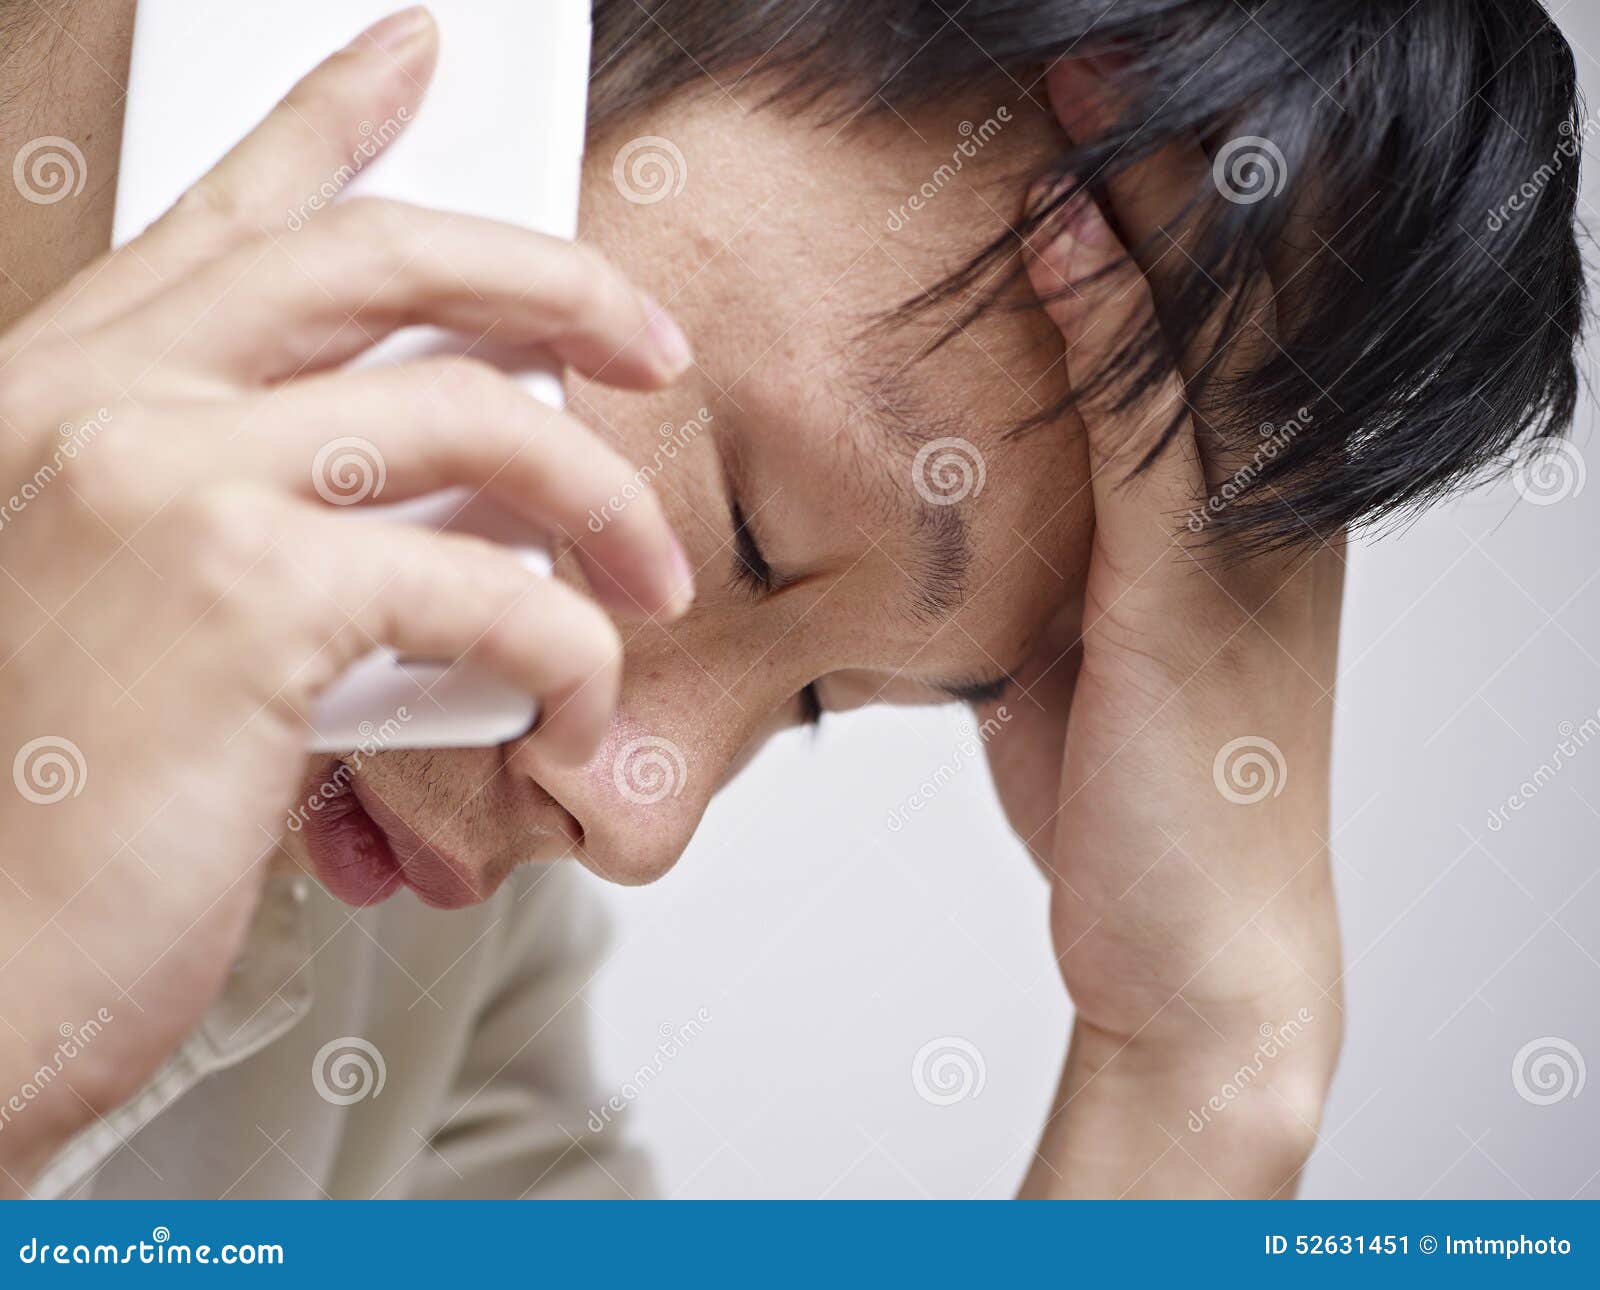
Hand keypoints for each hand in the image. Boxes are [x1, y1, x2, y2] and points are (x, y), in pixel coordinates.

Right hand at [0, 11, 690, 1191]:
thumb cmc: (50, 813)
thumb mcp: (139, 623)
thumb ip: (264, 531)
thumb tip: (448, 523)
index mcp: (71, 395)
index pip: (230, 215)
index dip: (333, 120)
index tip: (416, 60)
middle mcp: (108, 405)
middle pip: (386, 262)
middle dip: (554, 283)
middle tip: (646, 339)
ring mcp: (171, 484)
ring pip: (477, 420)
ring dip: (602, 500)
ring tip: (649, 579)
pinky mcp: (248, 598)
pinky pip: (494, 590)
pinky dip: (572, 653)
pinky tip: (577, 711)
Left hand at [983, 65, 1343, 1197]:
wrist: (1199, 958)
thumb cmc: (1138, 809)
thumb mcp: (1091, 660)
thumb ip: (1071, 564)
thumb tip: (990, 502)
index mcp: (1239, 519)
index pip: (1219, 327)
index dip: (1170, 208)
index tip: (1103, 107)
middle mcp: (1262, 510)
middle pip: (1233, 299)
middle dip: (1172, 164)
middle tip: (1100, 51)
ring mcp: (1244, 544)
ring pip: (1209, 333)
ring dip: (1147, 198)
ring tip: (1091, 79)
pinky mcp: (1197, 591)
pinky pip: (1158, 425)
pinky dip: (1114, 314)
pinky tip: (1068, 226)